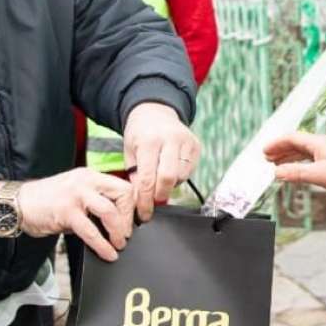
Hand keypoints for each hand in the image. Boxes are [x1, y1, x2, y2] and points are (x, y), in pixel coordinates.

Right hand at [15, 169, 133, 261]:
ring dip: (118, 231)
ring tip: (119, 243)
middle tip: (126, 234)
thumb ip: (95, 201)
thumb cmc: (46, 201)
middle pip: (122, 194)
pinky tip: (108, 253)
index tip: (135, 220)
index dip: (133, 205)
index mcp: (90, 176)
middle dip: (129, 218)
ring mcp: (75, 195)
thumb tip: (118, 220)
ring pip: (109, 211)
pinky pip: (91, 231)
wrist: (17, 204)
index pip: (123, 185)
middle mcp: (85, 181)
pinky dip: (102, 245)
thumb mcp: (75, 193)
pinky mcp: (66, 212)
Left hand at [122, 102, 200, 221]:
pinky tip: (170, 172)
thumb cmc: (139, 135)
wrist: (155, 112)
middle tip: (153, 204)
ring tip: (160, 181)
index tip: (143, 214)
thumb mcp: (129, 152)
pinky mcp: (196, 145)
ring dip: (169, 186)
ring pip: (181, 176)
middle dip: (160, 196)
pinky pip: (189, 171)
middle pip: (168, 178)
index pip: (147, 179)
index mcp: (149, 141)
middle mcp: (170, 139)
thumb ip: (135, 176)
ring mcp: (186, 141)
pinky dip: (178, 178)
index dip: (145, 201)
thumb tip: (142, 200)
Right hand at [264, 132, 325, 196]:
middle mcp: (323, 145)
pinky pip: (311, 160)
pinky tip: (295, 172)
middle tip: (267, 158)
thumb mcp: (318, 175)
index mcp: (319, 142)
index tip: (264, 151)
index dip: (276, 144)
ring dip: (289, 158)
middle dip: (281, 150)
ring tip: (277, 165)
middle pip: (297, 144)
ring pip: (304, 152)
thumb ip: (295, 173)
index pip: (292, 138)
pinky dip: (299, 164)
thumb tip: (276, 173)